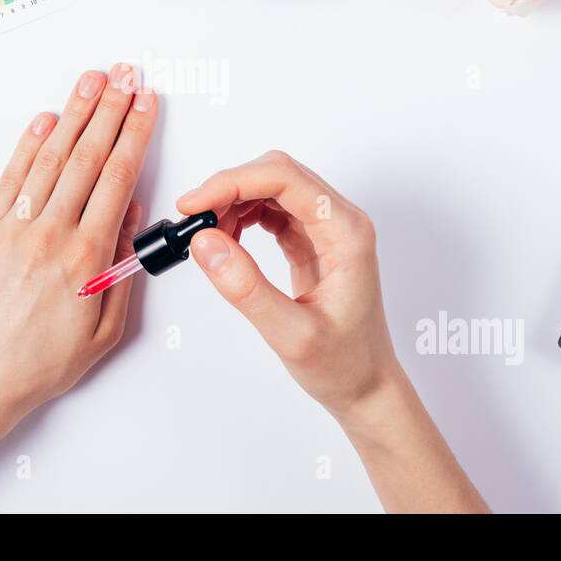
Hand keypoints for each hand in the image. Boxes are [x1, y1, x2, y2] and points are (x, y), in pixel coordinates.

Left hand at [0, 63, 155, 426]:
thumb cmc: (42, 362)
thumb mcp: (107, 329)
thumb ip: (124, 270)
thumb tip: (131, 217)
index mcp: (86, 258)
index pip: (118, 179)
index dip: (135, 134)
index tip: (147, 105)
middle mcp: (50, 235)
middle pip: (88, 157)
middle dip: (112, 110)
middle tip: (127, 75)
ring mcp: (15, 228)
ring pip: (51, 158)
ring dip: (75, 113)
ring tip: (92, 81)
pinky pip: (11, 177)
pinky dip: (29, 143)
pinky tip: (46, 118)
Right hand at [178, 151, 486, 511]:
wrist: (367, 387)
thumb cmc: (344, 365)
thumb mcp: (291, 335)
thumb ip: (246, 288)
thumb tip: (205, 243)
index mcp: (347, 234)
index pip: (286, 179)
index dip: (234, 182)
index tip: (194, 205)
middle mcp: (340, 221)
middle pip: (277, 174)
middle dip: (229, 188)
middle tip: (193, 220)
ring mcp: (327, 228)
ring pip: (271, 187)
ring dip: (233, 202)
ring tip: (208, 238)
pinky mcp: (312, 240)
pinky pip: (272, 209)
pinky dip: (242, 216)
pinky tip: (227, 241)